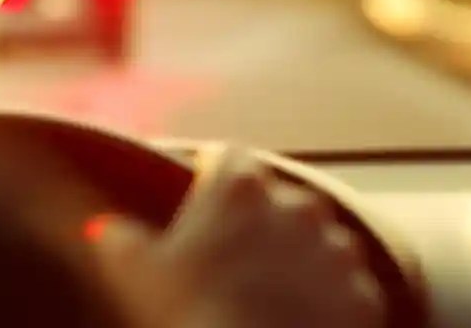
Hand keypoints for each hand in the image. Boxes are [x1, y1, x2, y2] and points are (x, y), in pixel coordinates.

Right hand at [93, 144, 383, 327]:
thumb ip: (121, 240)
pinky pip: (348, 293)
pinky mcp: (365, 294)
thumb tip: (106, 229)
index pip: (230, 158)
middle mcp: (299, 204)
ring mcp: (338, 249)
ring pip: (322, 246)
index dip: (215, 179)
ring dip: (303, 265)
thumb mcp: (135, 274)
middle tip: (236, 268)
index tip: (205, 207)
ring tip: (272, 305)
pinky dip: (330, 308)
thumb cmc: (184, 315)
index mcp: (242, 186)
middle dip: (264, 227)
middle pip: (281, 202)